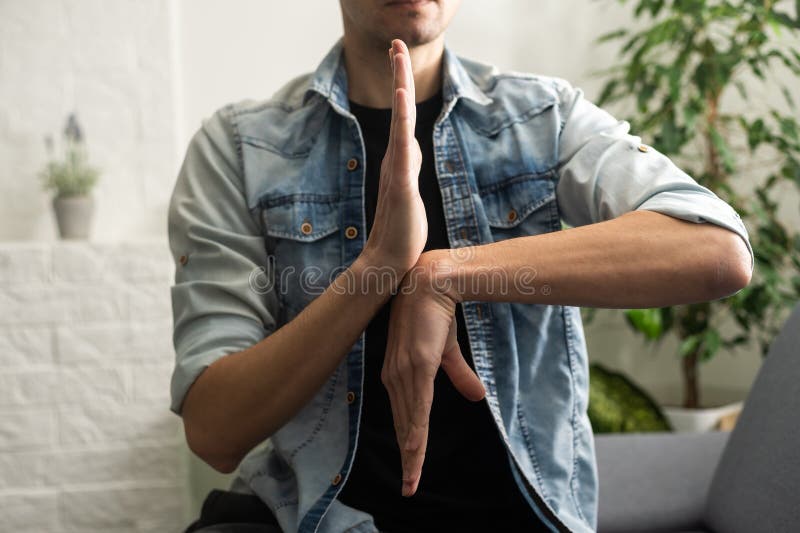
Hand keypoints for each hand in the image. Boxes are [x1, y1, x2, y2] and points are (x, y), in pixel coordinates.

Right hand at [361, 39, 426, 280]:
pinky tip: (403, 100)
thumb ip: (409, 168)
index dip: (401, 87)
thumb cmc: (401, 230)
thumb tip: (411, 148)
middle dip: (398, 74)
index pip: (403, 116)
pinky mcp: (401, 183)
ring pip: (400, 121)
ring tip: (398, 58)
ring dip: (400, 88)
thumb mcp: (409, 191)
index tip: (399, 58)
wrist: (389, 259)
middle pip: (400, 109)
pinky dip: (402, 121)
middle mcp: (397, 158)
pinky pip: (402, 146)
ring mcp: (398, 169)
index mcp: (400, 159)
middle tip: (396, 43)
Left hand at [381, 254, 485, 496]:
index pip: (404, 418)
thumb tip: (478, 399)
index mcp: (400, 376)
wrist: (432, 284)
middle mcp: (397, 378)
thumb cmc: (435, 316)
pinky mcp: (416, 364)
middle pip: (404, 427)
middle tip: (409, 489)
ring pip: (410, 422)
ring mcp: (405, 372)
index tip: (409, 471)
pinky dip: (415, 429)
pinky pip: (418, 404)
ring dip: (411, 453)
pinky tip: (414, 449)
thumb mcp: (448, 352)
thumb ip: (459, 376)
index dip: (407, 445)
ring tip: (412, 480)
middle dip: (408, 459)